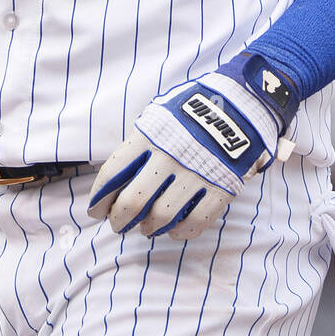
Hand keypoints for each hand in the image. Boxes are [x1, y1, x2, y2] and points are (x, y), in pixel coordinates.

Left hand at [87, 53, 296, 240]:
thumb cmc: (190, 111)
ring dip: (148, 228)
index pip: (112, 173)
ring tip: (145, 228)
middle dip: (119, 219)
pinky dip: (180, 231)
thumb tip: (116, 180)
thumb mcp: (158, 116)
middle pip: (133, 202)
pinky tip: (173, 229)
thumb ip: (138, 146)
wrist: (239, 104)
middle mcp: (169, 156)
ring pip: (161, 216)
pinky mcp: (220, 188)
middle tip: (117, 225)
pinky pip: (195, 222)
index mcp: (149, 135)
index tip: (95, 211)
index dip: (99, 198)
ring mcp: (196, 174)